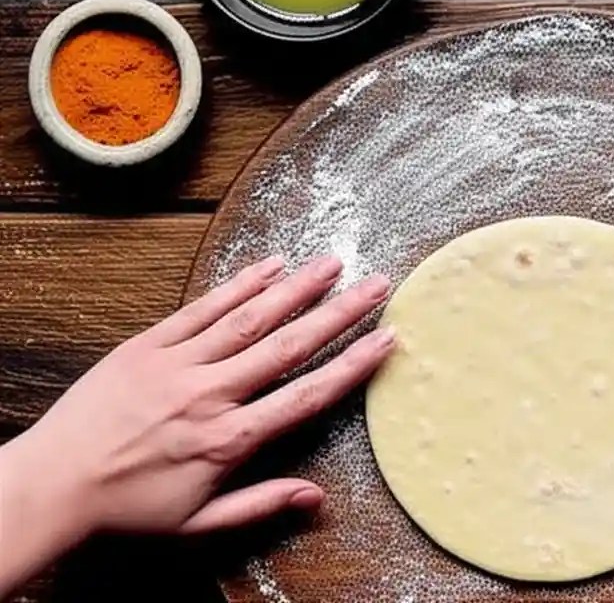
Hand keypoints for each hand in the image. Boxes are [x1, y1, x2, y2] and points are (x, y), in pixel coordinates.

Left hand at [0, 255, 393, 570]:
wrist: (53, 484)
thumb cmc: (128, 508)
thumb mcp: (199, 523)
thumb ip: (261, 504)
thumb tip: (317, 497)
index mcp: (228, 440)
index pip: (305, 396)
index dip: (351, 367)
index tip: (386, 341)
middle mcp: (210, 395)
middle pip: (288, 346)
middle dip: (339, 314)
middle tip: (376, 286)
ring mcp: (177, 366)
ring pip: (249, 319)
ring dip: (296, 289)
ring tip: (333, 264)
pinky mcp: (147, 346)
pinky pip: (201, 310)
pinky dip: (238, 286)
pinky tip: (271, 266)